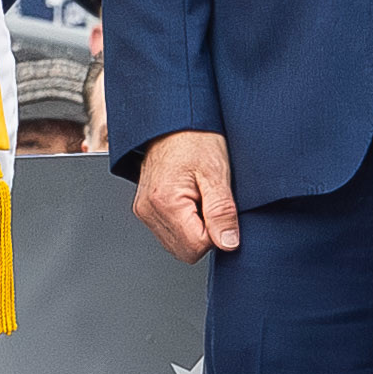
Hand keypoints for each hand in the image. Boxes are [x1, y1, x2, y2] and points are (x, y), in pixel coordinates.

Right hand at [132, 129, 239, 262]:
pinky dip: (184, 224)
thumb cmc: (194, 139)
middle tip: (209, 202)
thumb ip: (222, 212)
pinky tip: (188, 200)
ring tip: (198, 198)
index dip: (216, 234)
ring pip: (177, 245)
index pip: (196, 247)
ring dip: (194, 229)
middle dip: (204, 234)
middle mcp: (148, 210)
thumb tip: (228, 243)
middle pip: (185, 251)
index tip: (219, 210)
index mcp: (165, 202)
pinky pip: (169, 233)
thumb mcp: (217, 173)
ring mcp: (144, 211)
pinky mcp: (145, 209)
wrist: (173, 122)